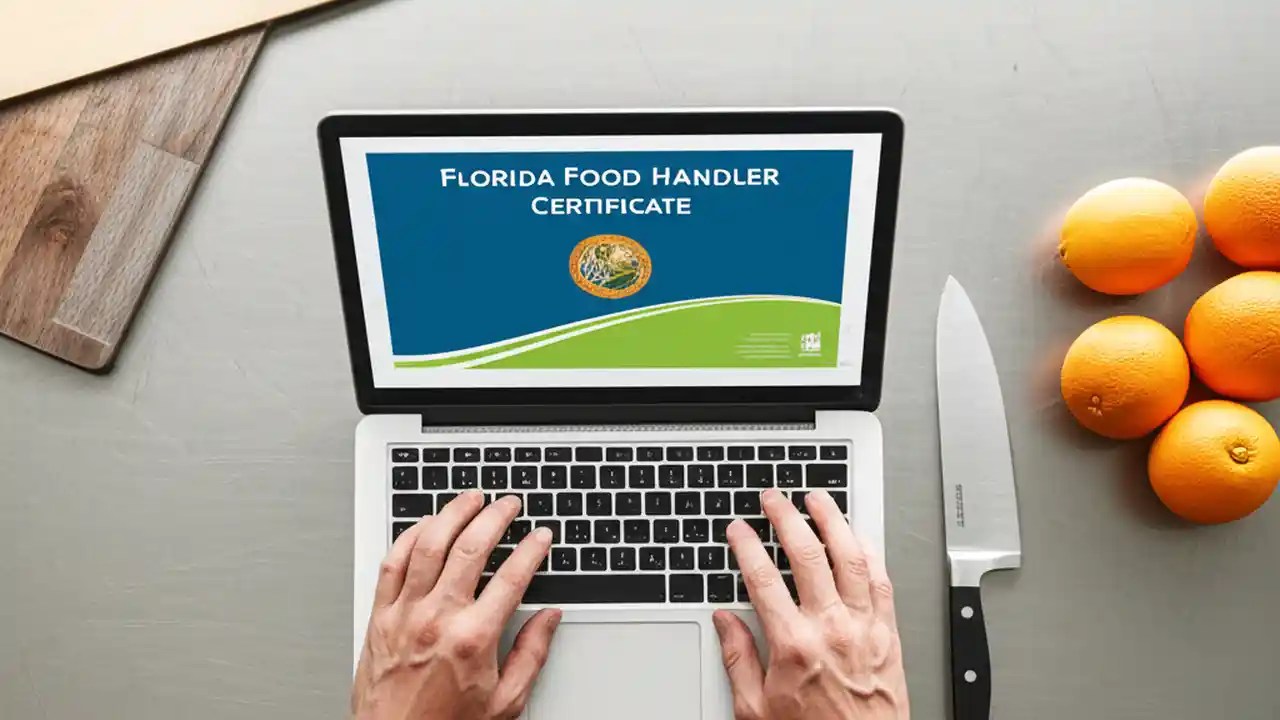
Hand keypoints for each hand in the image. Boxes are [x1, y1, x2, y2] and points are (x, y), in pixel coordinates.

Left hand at [352, 491, 560, 719]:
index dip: (531, 550)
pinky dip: (410, 536)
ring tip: (470, 499)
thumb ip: (532, 654)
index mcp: (473, 639)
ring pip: (429, 545)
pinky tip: (425, 525)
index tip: (540, 537)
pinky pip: (392, 563)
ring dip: (453, 513)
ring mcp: (405, 614)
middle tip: (509, 504)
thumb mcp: (505, 702)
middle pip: (471, 548)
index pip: (511, 577)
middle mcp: (438, 620)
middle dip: (496, 517)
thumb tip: (549, 619)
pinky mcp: (379, 616)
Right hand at [714, 489, 908, 719]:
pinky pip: (881, 580)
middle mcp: (831, 629)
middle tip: (773, 499)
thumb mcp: (756, 709)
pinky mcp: (888, 633)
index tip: (738, 530)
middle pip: (807, 555)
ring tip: (818, 499)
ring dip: (832, 521)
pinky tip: (857, 536)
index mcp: (793, 646)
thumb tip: (725, 622)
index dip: (747, 546)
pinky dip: (868, 551)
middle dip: (786, 518)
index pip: (763, 578)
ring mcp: (863, 627)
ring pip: (849, 557)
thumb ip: (738, 659)